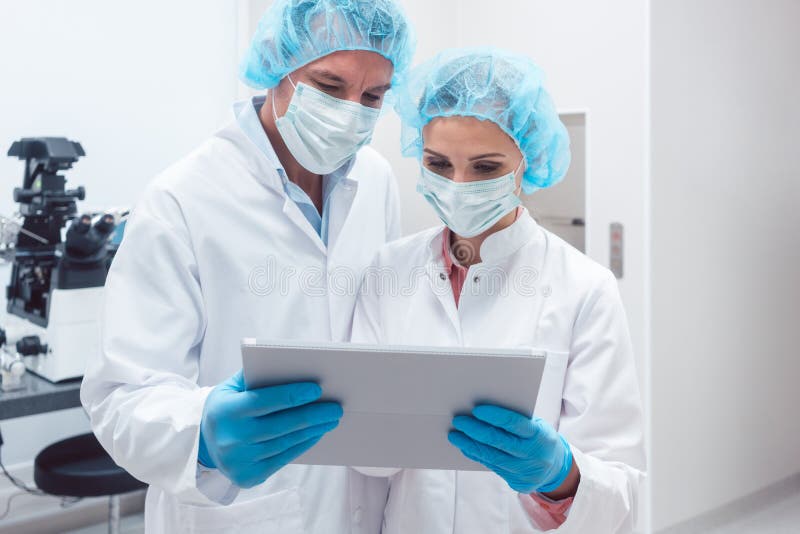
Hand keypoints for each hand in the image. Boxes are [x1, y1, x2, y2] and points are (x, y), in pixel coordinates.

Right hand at [198, 370, 341, 487]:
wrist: (203, 444)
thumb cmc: (225, 408)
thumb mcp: (230, 388)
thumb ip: (255, 375)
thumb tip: (292, 364)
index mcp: (226, 411)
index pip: (265, 401)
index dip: (293, 395)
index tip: (317, 389)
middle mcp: (231, 438)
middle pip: (281, 425)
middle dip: (312, 415)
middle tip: (335, 407)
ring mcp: (240, 460)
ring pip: (285, 443)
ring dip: (313, 430)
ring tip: (330, 419)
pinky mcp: (249, 476)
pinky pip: (284, 458)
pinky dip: (303, 444)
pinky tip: (316, 434)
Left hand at [448, 405, 572, 493]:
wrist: (558, 468)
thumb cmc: (540, 437)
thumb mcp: (537, 424)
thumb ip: (517, 419)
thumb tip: (483, 410)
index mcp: (539, 435)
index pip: (514, 423)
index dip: (494, 416)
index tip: (476, 409)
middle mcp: (533, 454)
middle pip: (499, 441)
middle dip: (475, 430)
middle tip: (459, 420)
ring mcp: (525, 470)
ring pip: (492, 457)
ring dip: (470, 444)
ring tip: (455, 435)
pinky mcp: (518, 482)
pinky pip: (493, 467)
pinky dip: (477, 455)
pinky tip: (466, 447)